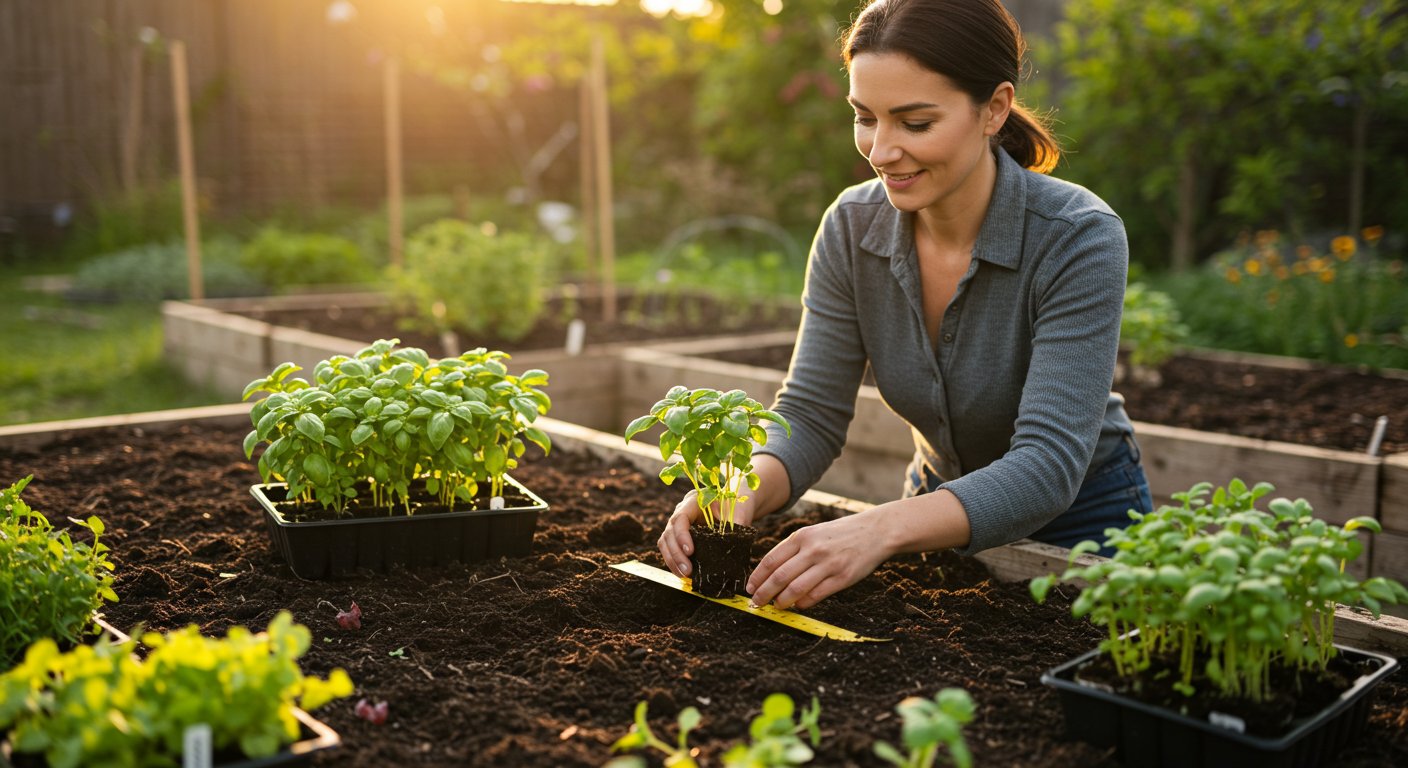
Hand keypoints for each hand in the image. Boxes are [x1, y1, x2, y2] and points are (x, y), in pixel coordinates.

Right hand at [657, 489, 761, 577]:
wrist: (734, 504)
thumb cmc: (736, 505)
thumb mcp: (738, 512)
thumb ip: (734, 526)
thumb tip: (731, 548)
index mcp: (693, 501)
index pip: (680, 518)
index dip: (681, 535)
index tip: (690, 551)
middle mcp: (682, 511)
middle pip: (669, 532)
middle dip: (676, 553)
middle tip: (687, 570)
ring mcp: (678, 524)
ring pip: (665, 542)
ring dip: (672, 560)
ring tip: (684, 575)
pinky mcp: (680, 536)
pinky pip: (670, 548)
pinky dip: (674, 561)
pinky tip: (683, 574)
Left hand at [745, 511, 893, 609]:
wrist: (876, 531)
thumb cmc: (841, 534)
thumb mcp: (814, 533)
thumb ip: (795, 550)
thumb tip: (772, 573)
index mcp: (802, 536)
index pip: (772, 560)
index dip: (758, 576)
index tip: (750, 588)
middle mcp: (813, 550)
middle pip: (780, 577)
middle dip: (764, 593)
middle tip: (757, 603)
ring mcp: (828, 564)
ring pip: (795, 589)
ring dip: (782, 601)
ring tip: (776, 606)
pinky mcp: (842, 577)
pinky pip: (816, 595)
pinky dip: (803, 603)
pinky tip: (798, 605)